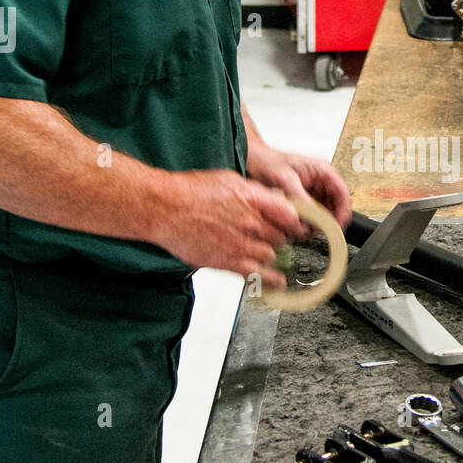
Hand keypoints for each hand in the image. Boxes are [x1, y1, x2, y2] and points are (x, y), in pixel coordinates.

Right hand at [152, 169, 302, 284]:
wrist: (164, 208)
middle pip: (282, 236)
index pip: (290, 213)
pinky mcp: (228, 261)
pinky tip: (278, 283)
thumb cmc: (189, 191)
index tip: (298, 224)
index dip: (296, 220)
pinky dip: (271, 280)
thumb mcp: (229, 180)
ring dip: (272, 254)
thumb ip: (253, 192)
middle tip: (276, 237)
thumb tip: (269, 198)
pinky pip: (258, 274)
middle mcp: (250, 222)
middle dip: (281, 237)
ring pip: (272, 254)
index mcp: (253, 199)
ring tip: (268, 253)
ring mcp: (240, 243)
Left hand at [244, 141, 351, 230]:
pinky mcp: (305, 198)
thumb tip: (312, 219)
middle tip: (315, 231)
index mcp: (322, 170)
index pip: (343, 194)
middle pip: (335, 207)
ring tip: (301, 228)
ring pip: (324, 213)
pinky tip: (296, 224)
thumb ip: (302, 200)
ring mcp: (314, 190)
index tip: (335, 227)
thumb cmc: (267, 162)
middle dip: (326, 221)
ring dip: (315, 224)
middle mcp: (321, 181)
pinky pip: (312, 215)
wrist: (253, 161)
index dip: (342, 213)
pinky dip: (306, 223)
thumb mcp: (286, 181)